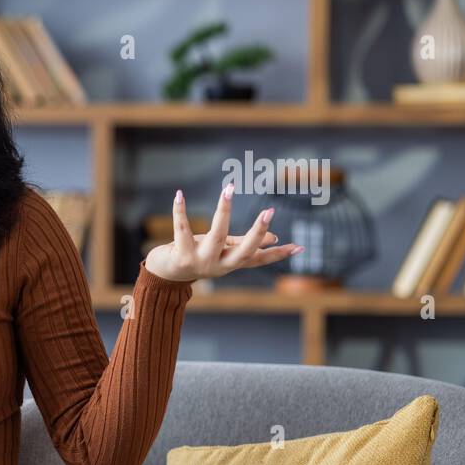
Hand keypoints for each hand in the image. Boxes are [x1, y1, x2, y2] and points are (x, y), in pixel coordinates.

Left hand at [143, 182, 303, 282]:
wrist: (164, 274)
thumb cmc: (197, 256)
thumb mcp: (223, 251)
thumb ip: (244, 243)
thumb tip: (276, 237)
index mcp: (231, 263)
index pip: (259, 260)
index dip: (278, 254)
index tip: (300, 246)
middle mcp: (218, 266)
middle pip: (242, 251)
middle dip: (256, 232)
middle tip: (270, 211)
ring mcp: (200, 262)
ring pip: (215, 237)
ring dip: (223, 212)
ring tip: (229, 189)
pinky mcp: (181, 256)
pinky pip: (182, 230)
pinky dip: (180, 212)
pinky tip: (180, 194)